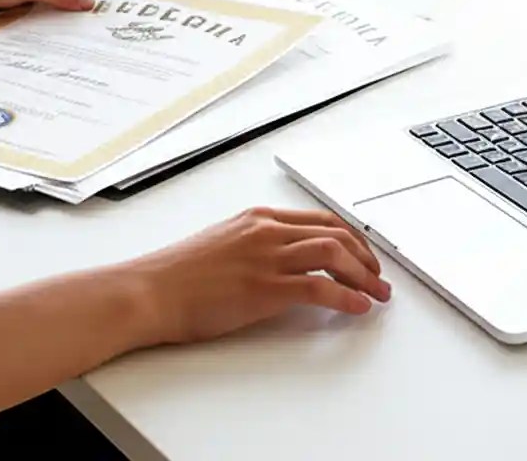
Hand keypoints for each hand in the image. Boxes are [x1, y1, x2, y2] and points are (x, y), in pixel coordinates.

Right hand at [128, 207, 391, 345]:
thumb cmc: (176, 276)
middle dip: (366, 257)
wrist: (148, 292)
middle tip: (378, 278)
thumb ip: (255, 247)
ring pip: (334, 254)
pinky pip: (319, 289)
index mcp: (258, 219)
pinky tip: (357, 308)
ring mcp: (267, 258)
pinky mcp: (264, 288)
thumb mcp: (222, 245)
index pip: (321, 220)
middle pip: (336, 234)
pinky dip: (346, 298)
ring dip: (363, 276)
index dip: (351, 238)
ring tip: (376, 294)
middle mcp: (267, 232)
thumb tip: (285, 265)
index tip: (364, 256)